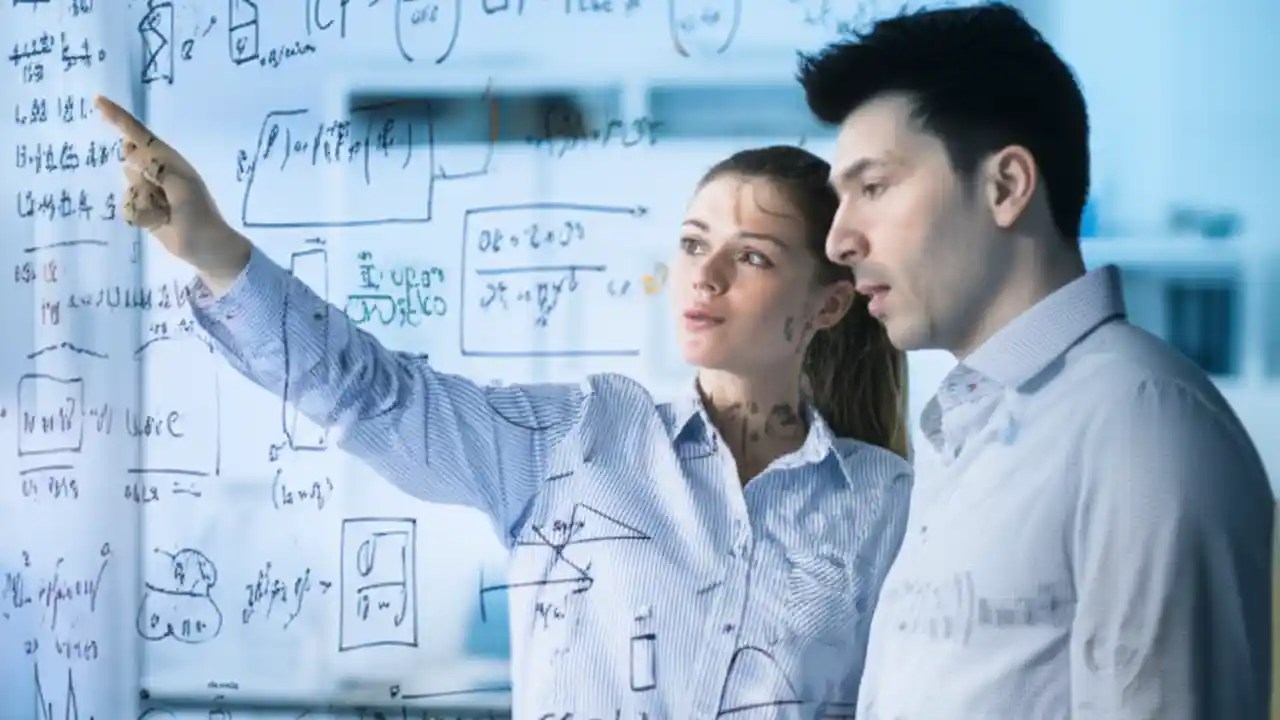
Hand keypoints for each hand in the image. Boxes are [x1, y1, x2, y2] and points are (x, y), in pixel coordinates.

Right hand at [96, 95, 248, 285]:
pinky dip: (141, 215)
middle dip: (136, 172)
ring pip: (128, 186)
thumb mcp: (182, 189)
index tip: (98, 101)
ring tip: (165, 213)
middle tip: (159, 194)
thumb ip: (157, 169)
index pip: (141, 135)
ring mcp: (150, 190)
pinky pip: (128, 205)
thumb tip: (129, 153)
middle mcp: (158, 172)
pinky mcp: (144, 209)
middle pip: (131, 159)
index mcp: (171, 162)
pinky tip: (158, 222)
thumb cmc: (199, 216)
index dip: (120, 118)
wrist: (206, 249)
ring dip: (143, 202)